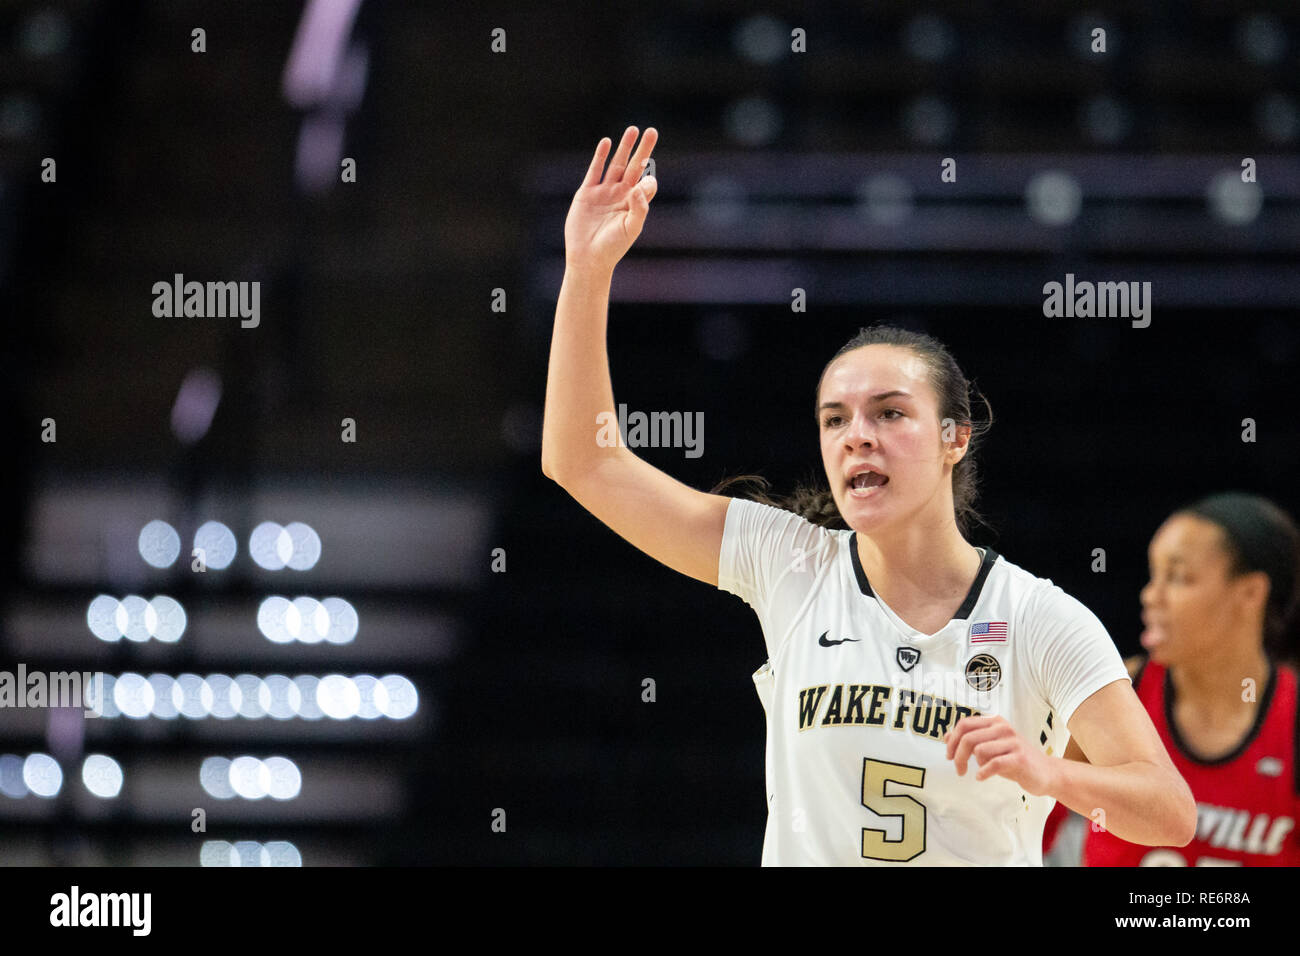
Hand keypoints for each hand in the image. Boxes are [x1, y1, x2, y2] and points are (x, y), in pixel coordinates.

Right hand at [564, 126, 657, 274]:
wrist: (588, 258)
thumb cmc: (613, 247)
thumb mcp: (631, 228)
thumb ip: (640, 207)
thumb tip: (643, 184)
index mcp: (634, 204)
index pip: (646, 183)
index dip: (648, 178)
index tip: (645, 183)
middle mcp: (620, 195)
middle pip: (634, 166)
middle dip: (642, 149)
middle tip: (651, 131)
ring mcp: (604, 192)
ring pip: (616, 164)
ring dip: (624, 147)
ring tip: (632, 130)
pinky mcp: (587, 193)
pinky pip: (595, 170)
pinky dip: (600, 156)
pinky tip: (606, 142)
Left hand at [944, 715, 1055, 796]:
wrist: (1046, 773)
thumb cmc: (1015, 759)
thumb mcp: (991, 747)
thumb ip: (970, 739)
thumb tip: (946, 736)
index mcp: (995, 722)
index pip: (964, 724)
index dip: (952, 740)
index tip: (949, 755)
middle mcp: (1003, 728)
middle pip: (968, 738)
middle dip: (958, 756)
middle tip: (959, 770)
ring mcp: (1013, 742)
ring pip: (979, 750)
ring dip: (976, 764)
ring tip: (982, 770)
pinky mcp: (1019, 758)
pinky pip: (993, 763)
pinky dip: (984, 772)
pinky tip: (982, 777)